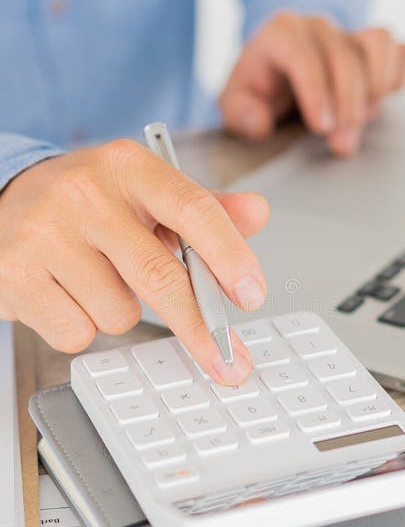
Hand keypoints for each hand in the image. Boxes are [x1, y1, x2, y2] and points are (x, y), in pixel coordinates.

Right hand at [0, 141, 268, 382]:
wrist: (3, 200)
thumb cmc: (85, 201)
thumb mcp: (143, 191)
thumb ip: (203, 206)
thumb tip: (257, 214)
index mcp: (128, 167)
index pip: (192, 209)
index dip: (230, 257)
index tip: (252, 295)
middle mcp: (85, 194)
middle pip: (160, 275)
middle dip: (200, 326)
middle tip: (227, 359)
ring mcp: (46, 234)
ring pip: (120, 313)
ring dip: (121, 312)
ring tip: (96, 279)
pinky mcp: (16, 275)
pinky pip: (78, 332)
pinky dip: (82, 325)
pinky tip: (66, 293)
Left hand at [220, 13, 404, 154]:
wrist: (277, 73)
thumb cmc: (257, 90)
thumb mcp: (234, 103)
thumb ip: (239, 113)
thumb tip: (259, 121)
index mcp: (280, 32)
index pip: (303, 56)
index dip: (316, 92)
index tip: (322, 127)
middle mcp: (318, 26)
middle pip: (345, 56)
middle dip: (348, 105)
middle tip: (343, 145)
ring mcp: (348, 31)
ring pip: (378, 42)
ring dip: (378, 85)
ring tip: (365, 119)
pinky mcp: (373, 46)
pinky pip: (400, 49)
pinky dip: (398, 74)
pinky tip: (383, 98)